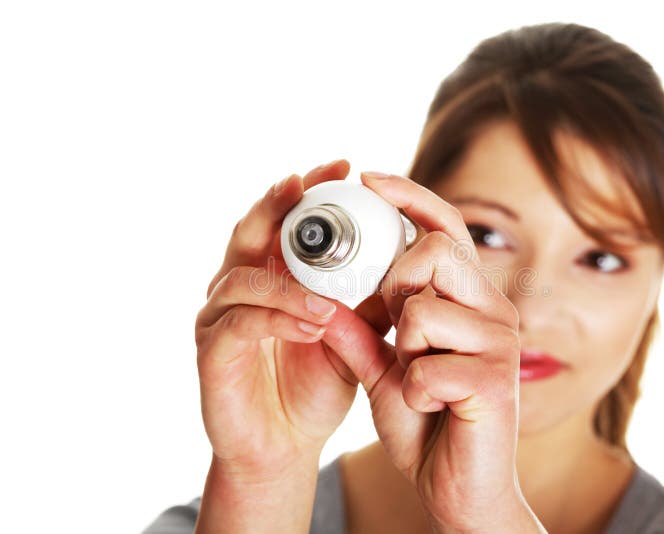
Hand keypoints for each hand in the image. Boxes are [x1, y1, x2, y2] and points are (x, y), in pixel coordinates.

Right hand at [193, 160, 392, 483]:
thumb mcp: (352, 334)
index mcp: (270, 275)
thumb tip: (412, 258)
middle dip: (279, 205)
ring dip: (288, 284)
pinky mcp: (212, 355)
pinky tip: (314, 325)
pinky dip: (276, 320)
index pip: (281, 220)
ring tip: (332, 301)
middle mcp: (238, 287)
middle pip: (248, 232)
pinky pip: (238, 327)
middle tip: (309, 185)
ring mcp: (218, 319)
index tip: (343, 167)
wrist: (285, 445)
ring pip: (241, 280)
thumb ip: (369, 299)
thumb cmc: (314, 383)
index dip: (307, 189)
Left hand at [351, 171, 541, 531]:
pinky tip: (433, 409)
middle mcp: (494, 310)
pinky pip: (429, 366)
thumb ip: (359, 331)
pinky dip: (414, 393)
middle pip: (435, 251)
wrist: (459, 489)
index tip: (368, 178)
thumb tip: (322, 295)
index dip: (409, 196)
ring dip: (406, 349)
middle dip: (397, 284)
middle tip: (398, 326)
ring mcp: (500, 343)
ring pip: (425, 308)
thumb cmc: (428, 423)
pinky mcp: (497, 381)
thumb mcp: (383, 371)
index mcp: (469, 298)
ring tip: (419, 378)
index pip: (444, 227)